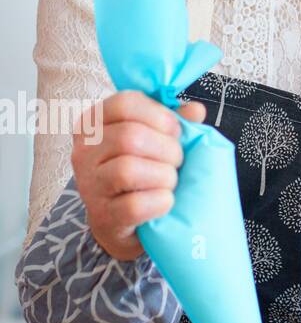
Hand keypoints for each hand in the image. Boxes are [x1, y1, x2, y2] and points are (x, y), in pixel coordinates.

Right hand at [71, 91, 205, 260]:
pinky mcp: (103, 216)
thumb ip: (176, 120)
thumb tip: (194, 110)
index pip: (125, 103)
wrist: (126, 219)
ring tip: (170, 180)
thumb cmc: (143, 168)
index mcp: (95, 123)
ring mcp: (89, 185)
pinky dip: (160, 202)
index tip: (174, 131)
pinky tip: (165, 201)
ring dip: (164, 175)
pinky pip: (134, 205)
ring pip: (128, 170)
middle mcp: (84, 151)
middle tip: (176, 161)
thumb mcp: (157, 137)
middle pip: (130, 137)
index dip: (160, 115)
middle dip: (167, 148)